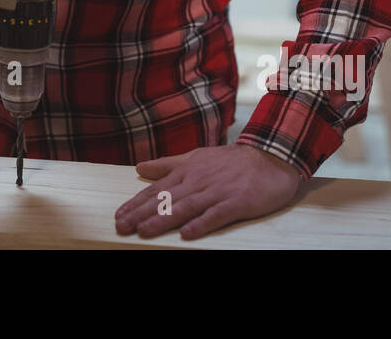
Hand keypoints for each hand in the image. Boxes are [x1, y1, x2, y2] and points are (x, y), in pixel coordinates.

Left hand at [114, 144, 302, 240]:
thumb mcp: (197, 157)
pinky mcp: (237, 202)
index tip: (119, 215)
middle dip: (142, 214)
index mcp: (188, 171)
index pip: (157, 189)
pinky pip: (216, 215)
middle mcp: (198, 181)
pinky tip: (187, 234)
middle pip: (166, 200)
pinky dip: (202, 224)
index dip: (137, 203)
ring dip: (164, 220)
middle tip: (122, 226)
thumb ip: (168, 164)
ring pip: (186, 207)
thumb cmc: (232, 160)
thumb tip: (140, 168)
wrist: (270, 157)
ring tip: (145, 231)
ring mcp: (217, 192)